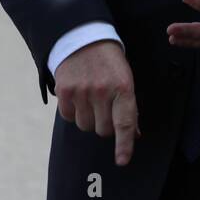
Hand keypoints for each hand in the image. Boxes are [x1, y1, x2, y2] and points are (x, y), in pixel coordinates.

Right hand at [54, 40, 139, 165]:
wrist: (84, 38)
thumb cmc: (110, 63)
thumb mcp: (126, 79)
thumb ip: (129, 106)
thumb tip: (135, 134)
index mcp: (123, 87)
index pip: (125, 123)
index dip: (124, 144)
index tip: (122, 161)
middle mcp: (102, 92)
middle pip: (104, 130)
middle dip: (106, 125)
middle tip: (106, 109)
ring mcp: (82, 92)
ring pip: (86, 126)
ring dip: (90, 119)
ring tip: (92, 99)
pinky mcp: (64, 92)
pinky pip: (70, 117)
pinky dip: (74, 112)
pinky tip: (79, 96)